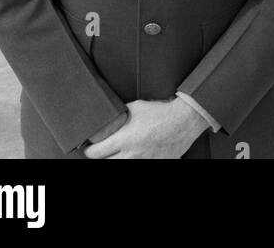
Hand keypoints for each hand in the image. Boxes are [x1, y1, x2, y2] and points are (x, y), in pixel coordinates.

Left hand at [85, 98, 207, 158]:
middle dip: (101, 157)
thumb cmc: (161, 113)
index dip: (89, 150)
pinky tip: (134, 155)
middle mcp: (131, 154)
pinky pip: (137, 166)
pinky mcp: (153, 164)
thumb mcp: (137, 107)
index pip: (95, 153)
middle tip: (103, 151)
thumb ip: (121, 114)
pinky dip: (133, 160)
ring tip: (118, 154)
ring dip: (116, 159)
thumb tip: (110, 116)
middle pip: (104, 163)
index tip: (90, 147)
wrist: (184, 121)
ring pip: (119, 166)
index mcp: (124, 139)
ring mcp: (142, 162)